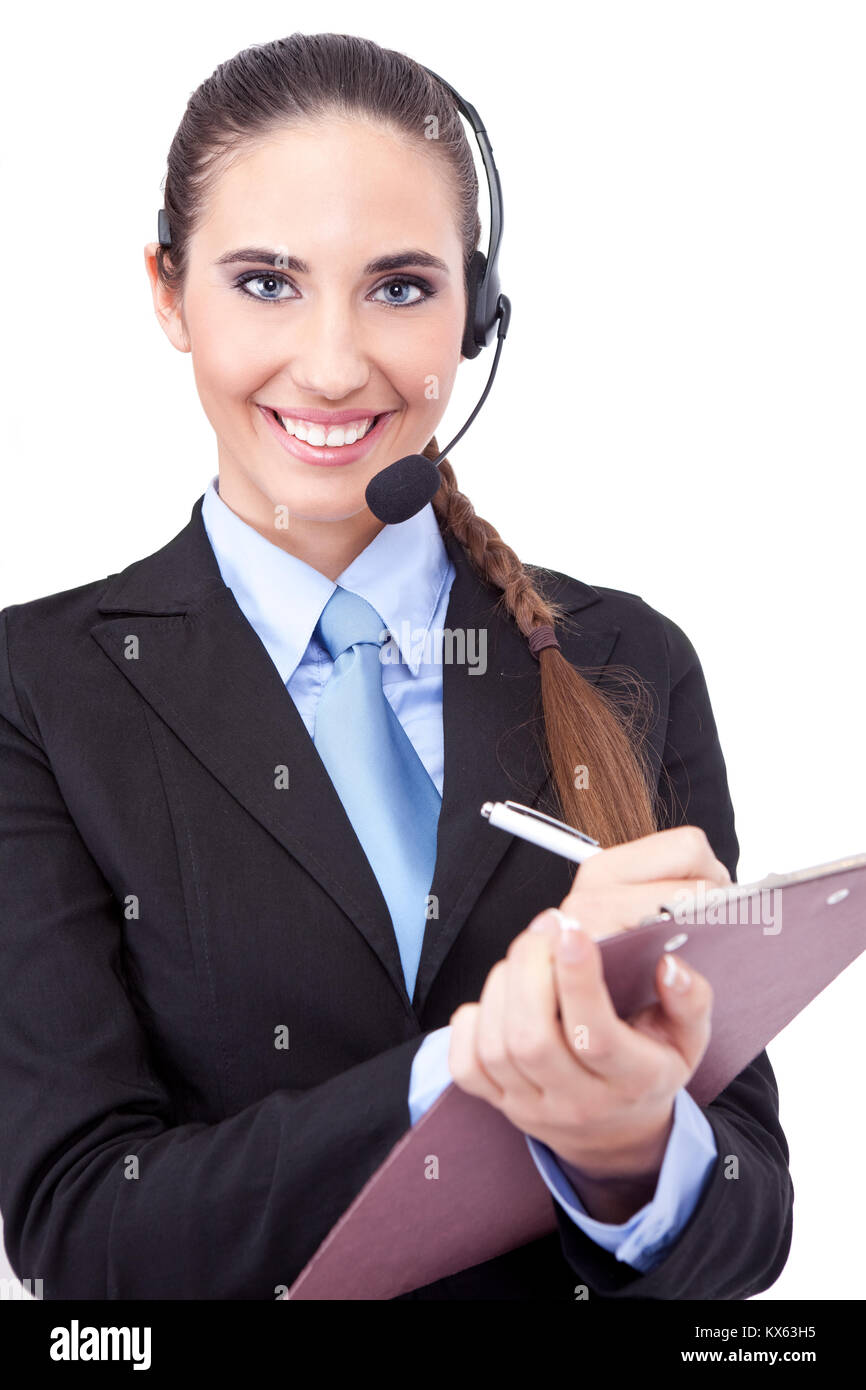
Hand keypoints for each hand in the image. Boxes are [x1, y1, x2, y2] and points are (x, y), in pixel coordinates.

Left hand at [448, 826, 726, 1220]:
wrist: (617, 1133)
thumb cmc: (651, 1069)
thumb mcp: (689, 1038)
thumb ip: (690, 1000)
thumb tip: (669, 966)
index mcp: (632, 1081)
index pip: (595, 1036)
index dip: (578, 981)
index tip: (571, 933)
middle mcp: (579, 1101)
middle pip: (534, 1041)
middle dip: (529, 972)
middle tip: (543, 930)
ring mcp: (533, 1106)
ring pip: (497, 1048)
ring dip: (502, 987)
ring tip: (526, 957)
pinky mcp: (500, 1104)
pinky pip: (466, 1066)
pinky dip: (471, 1022)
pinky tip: (497, 997)